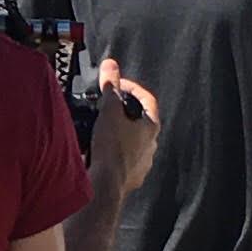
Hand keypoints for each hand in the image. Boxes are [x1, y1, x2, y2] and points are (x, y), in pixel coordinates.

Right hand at [84, 53, 159, 199]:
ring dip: (120, 135)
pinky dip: (114, 154)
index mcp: (151, 128)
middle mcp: (151, 146)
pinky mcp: (132, 178)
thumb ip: (111, 87)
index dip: (133, 88)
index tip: (119, 86)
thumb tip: (111, 65)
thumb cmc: (112, 149)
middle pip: (141, 122)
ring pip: (133, 143)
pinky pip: (125, 162)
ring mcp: (143, 164)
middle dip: (125, 113)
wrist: (105, 186)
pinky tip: (100, 152)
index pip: (148, 100)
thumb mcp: (109, 112)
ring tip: (101, 131)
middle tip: (108, 108)